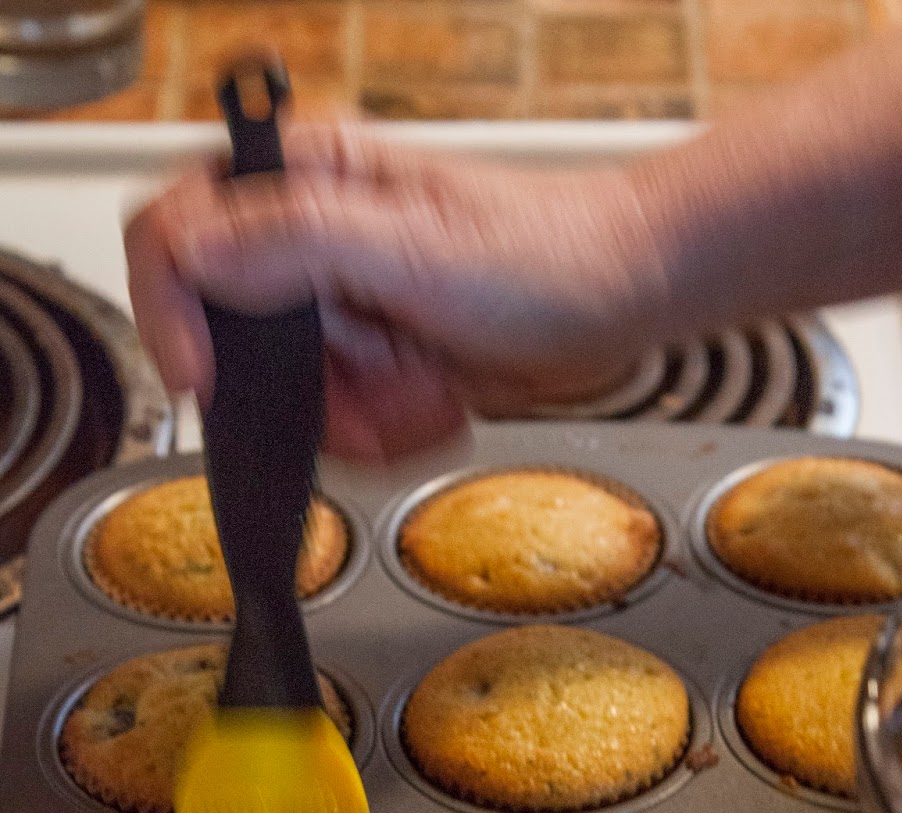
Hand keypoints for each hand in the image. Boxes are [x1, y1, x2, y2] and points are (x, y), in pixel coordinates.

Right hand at [124, 123, 668, 461]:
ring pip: (296, 400)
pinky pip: (348, 425)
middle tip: (374, 385)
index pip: (175, 238)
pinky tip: (442, 399)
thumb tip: (196, 254)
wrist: (621, 298)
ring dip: (363, 416)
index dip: (172, 313)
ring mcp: (344, 310)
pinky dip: (393, 431)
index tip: (206, 377)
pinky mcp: (377, 361)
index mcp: (299, 183)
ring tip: (428, 386)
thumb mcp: (412, 246)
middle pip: (237, 346)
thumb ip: (294, 244)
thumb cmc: (545, 251)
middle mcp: (310, 244)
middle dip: (307, 390)